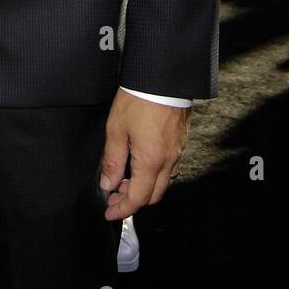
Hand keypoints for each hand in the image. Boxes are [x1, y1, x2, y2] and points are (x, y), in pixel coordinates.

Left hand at [97, 89, 190, 220]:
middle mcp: (168, 161)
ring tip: (123, 177)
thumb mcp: (116, 129)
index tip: (110, 212)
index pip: (137, 199)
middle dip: (132, 201)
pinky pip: (168, 168)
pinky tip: (139, 163)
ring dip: (143, 187)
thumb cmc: (139, 99)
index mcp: (151, 161)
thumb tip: (108, 183)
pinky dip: (153, 174)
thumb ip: (112, 159)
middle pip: (153, 196)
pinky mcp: (180, 141)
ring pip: (162, 182)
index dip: (122, 209)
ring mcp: (177, 152)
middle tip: (114, 195)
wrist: (163, 76)